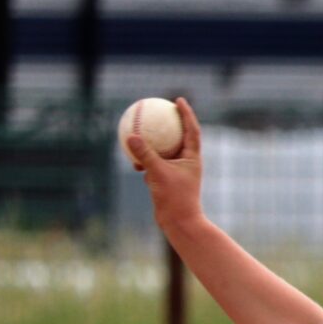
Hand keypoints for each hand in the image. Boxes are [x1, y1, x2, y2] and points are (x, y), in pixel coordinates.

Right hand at [126, 95, 203, 234]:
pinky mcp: (167, 182)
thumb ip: (145, 154)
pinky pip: (155, 166)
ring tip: (142, 131)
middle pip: (179, 137)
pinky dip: (145, 162)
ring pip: (164, 152)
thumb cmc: (174, 198)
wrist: (179, 223)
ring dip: (154, 143)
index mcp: (192, 157)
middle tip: (160, 109)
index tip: (178, 100)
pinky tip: (133, 161)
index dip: (186, 113)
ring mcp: (177, 172)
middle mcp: (186, 163)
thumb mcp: (157, 173)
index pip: (191, 129)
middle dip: (170, 123)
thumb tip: (130, 136)